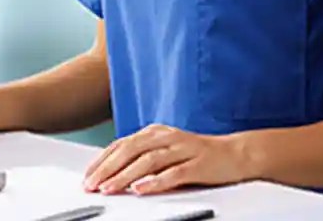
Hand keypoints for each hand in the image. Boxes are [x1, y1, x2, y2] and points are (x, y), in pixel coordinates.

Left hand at [82, 124, 249, 195]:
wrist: (236, 153)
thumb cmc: (198, 155)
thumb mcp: (166, 152)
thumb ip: (142, 157)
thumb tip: (112, 173)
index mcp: (156, 132)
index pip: (122, 144)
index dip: (102, 160)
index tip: (87, 176)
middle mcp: (167, 137)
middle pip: (131, 150)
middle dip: (108, 168)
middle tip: (92, 185)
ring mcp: (183, 149)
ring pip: (148, 161)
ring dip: (125, 175)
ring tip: (110, 189)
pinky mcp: (197, 164)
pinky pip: (174, 173)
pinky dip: (155, 181)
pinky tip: (141, 189)